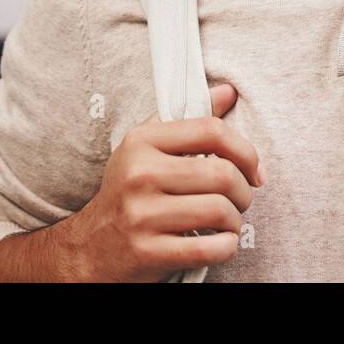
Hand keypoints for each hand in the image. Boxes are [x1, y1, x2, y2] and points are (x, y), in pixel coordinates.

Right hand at [65, 83, 263, 281]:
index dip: (246, 151)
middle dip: (244, 191)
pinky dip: (227, 247)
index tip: (253, 169)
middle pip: (222, 174)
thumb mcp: (150, 148)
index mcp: (142, 142)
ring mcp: (141, 215)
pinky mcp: (147, 252)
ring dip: (236, 221)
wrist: (89, 248)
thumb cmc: (130, 192)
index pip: (211, 131)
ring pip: (220, 211)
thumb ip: (191, 118)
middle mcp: (139, 174)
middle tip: (241, 200)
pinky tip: (221, 243)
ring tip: (228, 222)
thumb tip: (229, 90)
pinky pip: (210, 248)